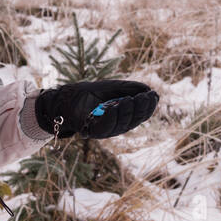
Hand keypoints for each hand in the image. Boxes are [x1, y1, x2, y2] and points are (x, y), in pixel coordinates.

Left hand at [34, 79, 158, 138]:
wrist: (67, 97)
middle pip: (133, 121)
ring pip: (121, 125)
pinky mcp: (91, 132)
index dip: (148, 107)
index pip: (140, 115)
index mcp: (124, 117)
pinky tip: (115, 107)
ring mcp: (105, 130)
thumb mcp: (115, 87)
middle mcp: (116, 126)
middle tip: (144, 97)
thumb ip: (132, 89)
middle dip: (140, 109)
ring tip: (131, 99)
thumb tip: (150, 92)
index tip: (153, 95)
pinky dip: (111, 118)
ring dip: (127, 112)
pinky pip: (104, 128)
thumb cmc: (91, 93)